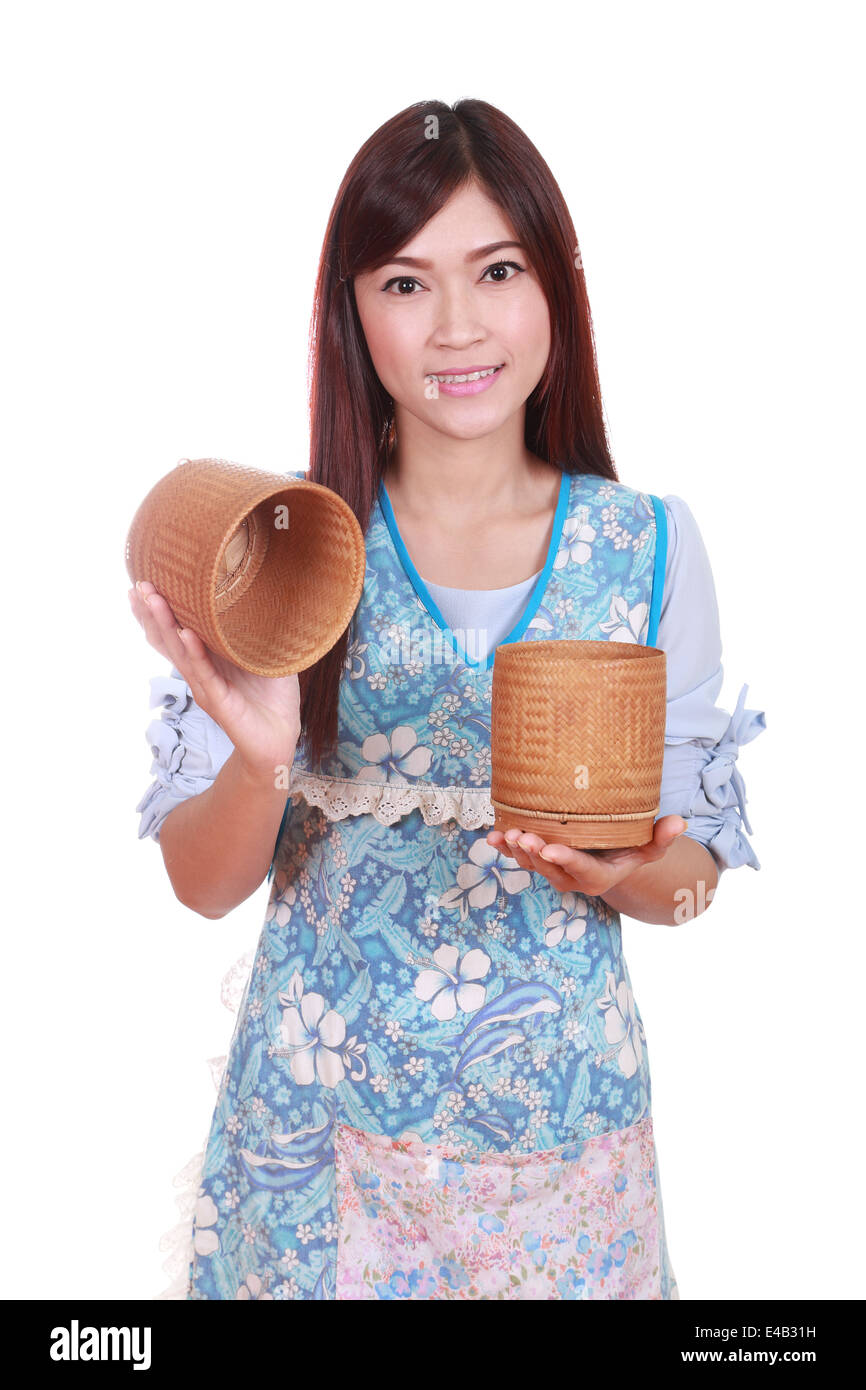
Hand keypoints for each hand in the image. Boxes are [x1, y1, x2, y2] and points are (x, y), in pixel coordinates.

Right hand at [128, 579, 300, 778]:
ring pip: (179, 651)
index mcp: (208, 659)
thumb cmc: (272, 698)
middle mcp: (199, 671)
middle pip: (167, 638)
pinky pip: (203, 673)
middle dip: (151, 611)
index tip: (144, 583)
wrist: (280, 740)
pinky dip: (194, 653)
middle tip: (139, 584)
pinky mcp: (218, 701)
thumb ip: (261, 630)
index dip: (158, 611)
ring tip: (152, 598)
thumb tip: (271, 592)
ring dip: (165, 624)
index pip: (174, 632)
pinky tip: (185, 634)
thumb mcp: (266, 656)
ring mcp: (205, 686)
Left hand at [485, 816, 688, 898]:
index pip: (581, 870)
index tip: (552, 849)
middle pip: (550, 868)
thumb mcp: (649, 848)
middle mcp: (571, 878)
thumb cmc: (629, 850)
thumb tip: (680, 822)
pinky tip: (491, 836)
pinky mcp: (538, 860)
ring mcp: (552, 870)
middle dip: (535, 854)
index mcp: (598, 877)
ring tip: (506, 834)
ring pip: (532, 864)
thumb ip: (662, 838)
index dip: (566, 860)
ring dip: (516, 850)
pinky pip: (518, 856)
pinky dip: (503, 848)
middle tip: (523, 836)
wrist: (607, 859)